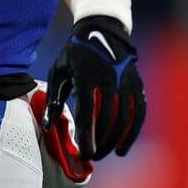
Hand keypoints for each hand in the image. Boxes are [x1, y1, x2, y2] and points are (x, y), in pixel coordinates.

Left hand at [43, 15, 145, 159]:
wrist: (102, 31)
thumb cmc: (75, 54)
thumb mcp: (59, 70)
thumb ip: (53, 98)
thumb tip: (48, 126)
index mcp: (86, 74)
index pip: (87, 110)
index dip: (88, 133)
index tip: (85, 152)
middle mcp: (110, 79)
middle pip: (107, 118)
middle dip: (99, 141)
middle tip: (91, 156)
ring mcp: (127, 82)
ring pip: (124, 118)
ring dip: (114, 140)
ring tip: (103, 154)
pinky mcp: (137, 86)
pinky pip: (139, 114)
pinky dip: (132, 134)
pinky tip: (123, 148)